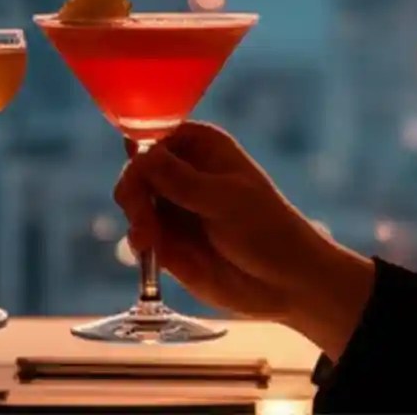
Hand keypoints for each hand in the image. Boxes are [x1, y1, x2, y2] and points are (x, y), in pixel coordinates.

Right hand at [116, 122, 373, 352]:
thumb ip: (179, 179)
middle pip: (137, 169)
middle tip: (143, 217)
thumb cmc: (265, 229)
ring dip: (135, 218)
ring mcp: (173, 206)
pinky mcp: (167, 239)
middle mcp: (183, 171)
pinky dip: (138, 241)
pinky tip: (146, 251)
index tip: (137, 174)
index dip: (140, 152)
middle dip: (134, 191)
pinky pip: (139, 233)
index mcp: (201, 146)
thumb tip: (139, 153)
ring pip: (133, 201)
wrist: (283, 282)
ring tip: (148, 240)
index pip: (155, 134)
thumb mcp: (223, 199)